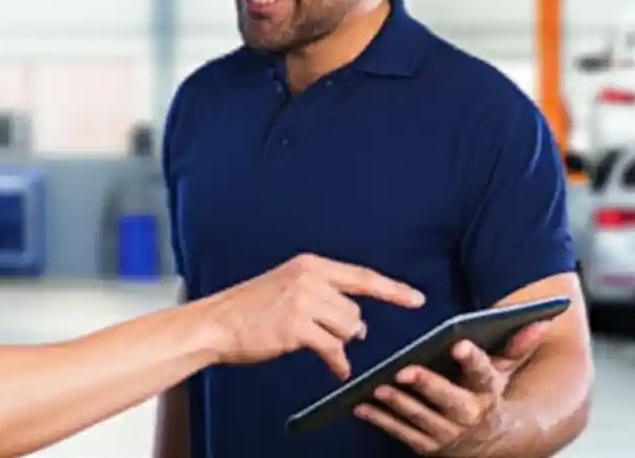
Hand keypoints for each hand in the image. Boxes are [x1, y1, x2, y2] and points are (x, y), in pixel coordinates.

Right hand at [196, 253, 425, 379]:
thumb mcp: (290, 288)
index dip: (393, 289)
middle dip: (346, 327)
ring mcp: (303, 301)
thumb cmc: (251, 309)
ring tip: (313, 341)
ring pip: (347, 327)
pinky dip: (337, 362)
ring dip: (337, 341)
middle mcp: (310, 278)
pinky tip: (336, 369)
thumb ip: (325, 298)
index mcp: (311, 264)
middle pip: (355, 308)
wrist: (217, 323)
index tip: (417, 299)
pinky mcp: (296, 327)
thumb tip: (359, 324)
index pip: (362, 276)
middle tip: (324, 333)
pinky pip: (333, 349)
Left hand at [354, 321, 550, 455]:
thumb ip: (518, 344)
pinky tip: (361, 405)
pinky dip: (381, 420)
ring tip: (377, 386)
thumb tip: (544, 319)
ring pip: (419, 416)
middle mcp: (469, 415)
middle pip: (446, 399)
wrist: (490, 441)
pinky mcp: (427, 446)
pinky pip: (401, 432)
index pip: (482, 372)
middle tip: (404, 369)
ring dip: (397, 403)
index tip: (459, 343)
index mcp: (488, 391)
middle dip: (426, 385)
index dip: (471, 359)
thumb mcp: (506, 369)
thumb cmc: (490, 393)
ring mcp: (447, 434)